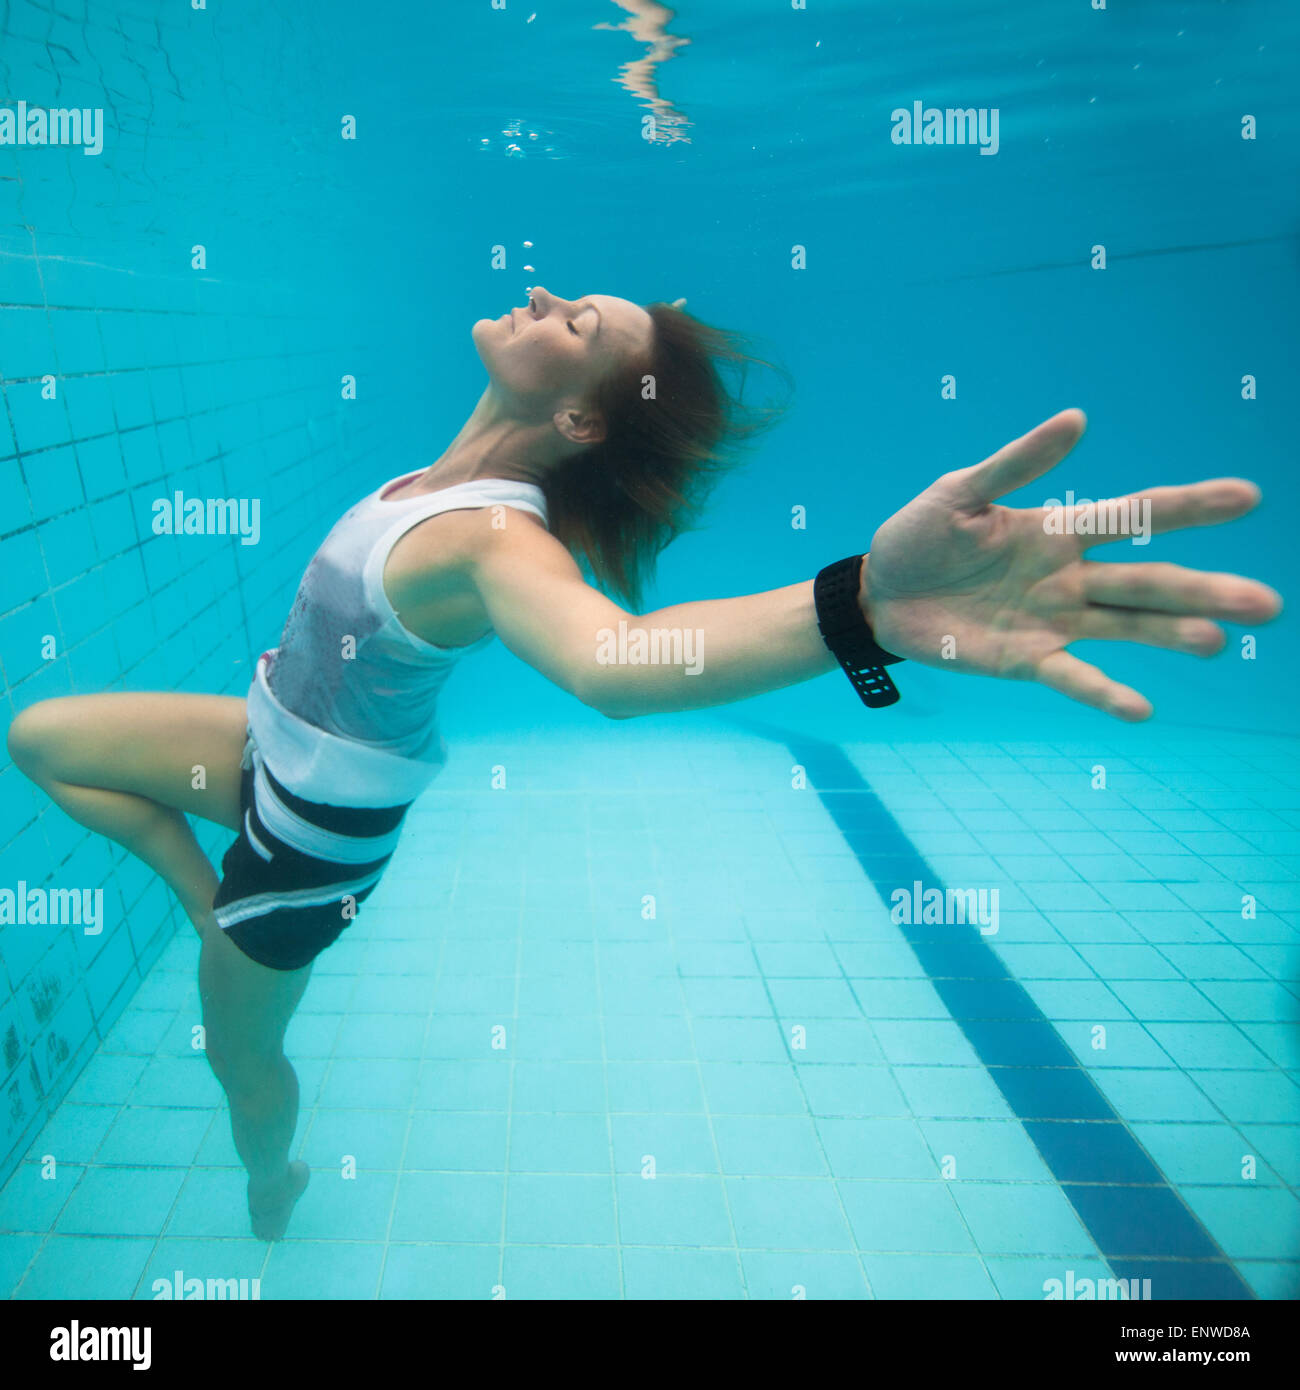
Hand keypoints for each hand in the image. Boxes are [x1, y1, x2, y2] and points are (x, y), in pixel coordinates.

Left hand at [861, 409, 1281, 720]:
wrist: (878, 593)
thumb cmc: (920, 535)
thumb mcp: (959, 493)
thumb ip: (1016, 464)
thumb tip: (1078, 419)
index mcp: (1057, 529)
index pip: (1133, 515)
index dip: (1187, 508)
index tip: (1247, 497)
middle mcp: (1069, 576)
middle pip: (1147, 582)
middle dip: (1203, 590)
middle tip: (1265, 603)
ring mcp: (1052, 621)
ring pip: (1125, 628)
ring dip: (1171, 636)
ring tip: (1215, 642)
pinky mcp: (1025, 659)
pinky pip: (1071, 677)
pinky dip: (1103, 692)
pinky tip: (1140, 709)